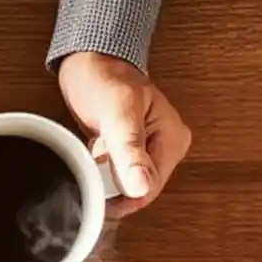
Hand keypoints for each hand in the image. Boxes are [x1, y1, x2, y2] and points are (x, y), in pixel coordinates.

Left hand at [58, 51, 192, 218]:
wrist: (88, 62)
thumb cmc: (104, 78)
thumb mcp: (117, 113)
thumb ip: (129, 151)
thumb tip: (141, 186)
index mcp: (173, 139)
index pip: (151, 188)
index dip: (123, 199)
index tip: (96, 199)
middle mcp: (164, 146)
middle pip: (139, 188)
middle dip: (112, 187)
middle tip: (91, 169)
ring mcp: (146, 148)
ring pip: (125, 182)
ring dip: (104, 178)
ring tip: (92, 156)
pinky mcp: (128, 149)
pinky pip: (114, 172)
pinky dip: (100, 170)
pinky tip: (91, 155)